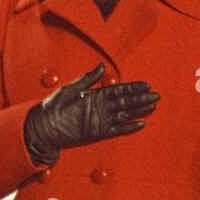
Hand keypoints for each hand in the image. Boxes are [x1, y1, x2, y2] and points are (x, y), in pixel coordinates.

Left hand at [23, 63, 158, 164]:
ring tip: (153, 107)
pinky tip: (141, 123)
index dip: (133, 88)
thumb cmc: (53, 107)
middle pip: (126, 102)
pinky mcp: (98, 133)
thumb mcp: (70, 89)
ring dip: (139, 111)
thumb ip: (87, 79)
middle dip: (141, 98)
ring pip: (125, 115)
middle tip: (156, 96)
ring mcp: (101, 120)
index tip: (146, 85)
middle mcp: (101, 107)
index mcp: (95, 95)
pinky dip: (129, 127)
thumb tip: (102, 66)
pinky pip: (117, 129)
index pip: (119, 90)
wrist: (42, 128)